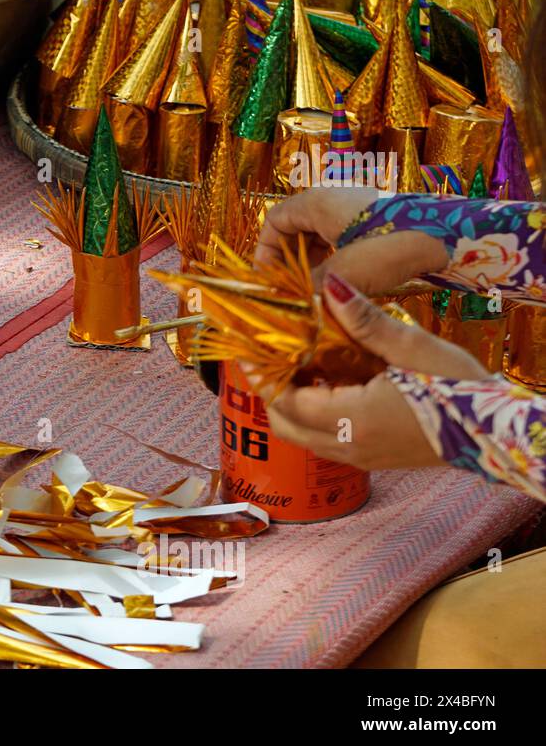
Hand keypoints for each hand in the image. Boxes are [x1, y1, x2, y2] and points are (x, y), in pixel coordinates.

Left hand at [249, 273, 493, 470]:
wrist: (497, 433)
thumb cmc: (459, 389)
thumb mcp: (411, 347)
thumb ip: (363, 320)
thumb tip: (328, 287)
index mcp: (349, 419)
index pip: (283, 399)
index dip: (262, 372)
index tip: (249, 346)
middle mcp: (346, 444)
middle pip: (283, 423)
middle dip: (270, 390)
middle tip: (269, 356)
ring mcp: (357, 456)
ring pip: (301, 434)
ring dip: (291, 403)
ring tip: (297, 365)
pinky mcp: (371, 457)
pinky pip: (323, 439)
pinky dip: (313, 414)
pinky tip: (328, 384)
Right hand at [254, 187, 449, 295]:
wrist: (453, 235)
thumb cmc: (396, 244)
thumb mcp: (346, 272)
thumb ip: (309, 288)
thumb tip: (285, 308)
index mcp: (317, 202)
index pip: (274, 222)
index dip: (265, 252)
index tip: (269, 280)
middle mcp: (332, 201)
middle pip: (293, 230)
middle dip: (287, 262)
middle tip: (289, 291)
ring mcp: (354, 211)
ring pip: (317, 238)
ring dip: (310, 265)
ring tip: (312, 293)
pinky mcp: (373, 224)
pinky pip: (339, 242)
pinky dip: (331, 263)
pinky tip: (339, 285)